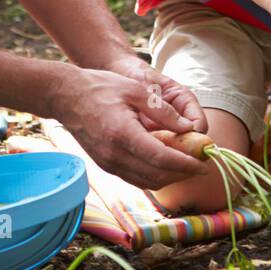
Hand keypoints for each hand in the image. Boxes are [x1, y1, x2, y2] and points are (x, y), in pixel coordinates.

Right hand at [51, 64, 209, 189]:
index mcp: (123, 135)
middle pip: (157, 176)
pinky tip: (167, 164)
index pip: (162, 159)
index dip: (187, 164)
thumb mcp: (136, 90)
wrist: (65, 96)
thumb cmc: (101, 87)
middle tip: (201, 165)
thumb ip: (164, 111)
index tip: (205, 164)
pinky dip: (155, 176)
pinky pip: (136, 178)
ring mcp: (108, 164)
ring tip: (188, 165)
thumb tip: (189, 128)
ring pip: (147, 182)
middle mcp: (114, 156)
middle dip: (183, 174)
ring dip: (170, 178)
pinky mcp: (106, 166)